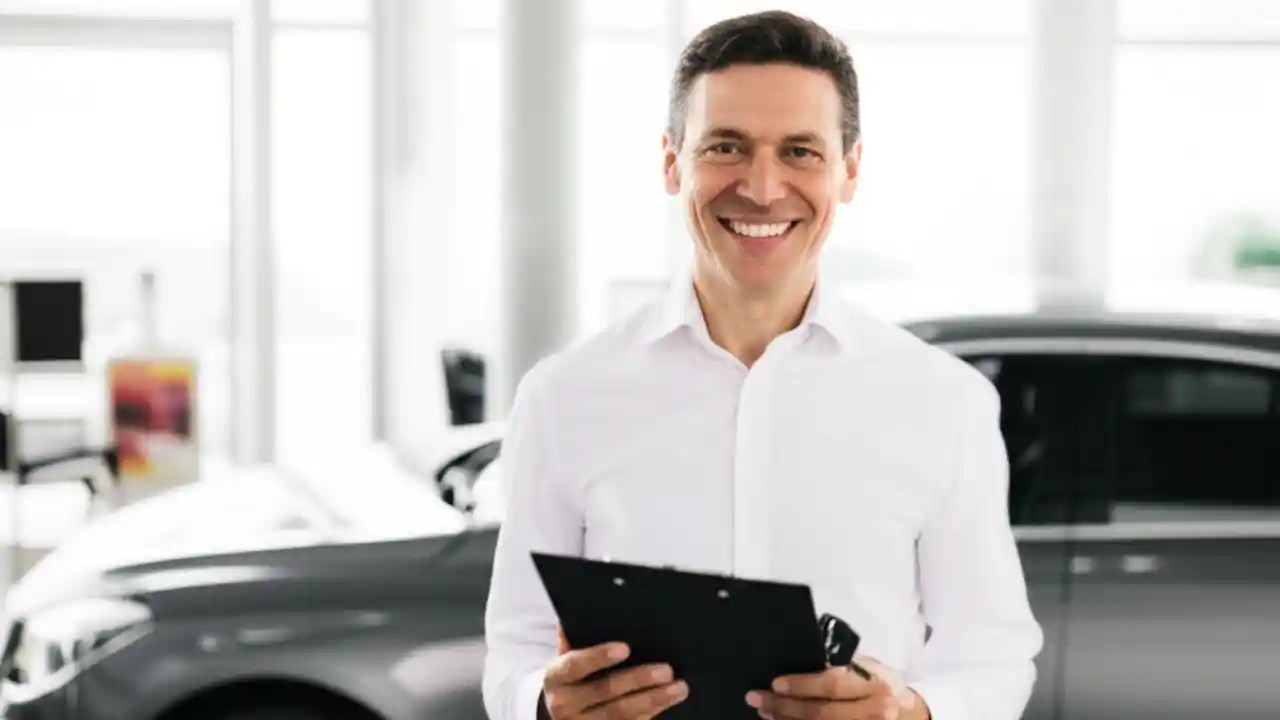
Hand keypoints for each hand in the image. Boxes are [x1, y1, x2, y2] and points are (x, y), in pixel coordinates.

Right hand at [542, 626, 688, 719]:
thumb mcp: (565, 660)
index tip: (624, 648)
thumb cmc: (570, 680)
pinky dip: (651, 713)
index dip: (598, 656)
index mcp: (555, 677)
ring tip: (678, 688)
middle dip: (638, 679)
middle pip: (605, 690)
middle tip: (666, 670)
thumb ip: (572, 638)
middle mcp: (563, 704)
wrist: (558, 716)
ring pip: (621, 714)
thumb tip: (575, 612)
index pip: (575, 664)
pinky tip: (666, 702)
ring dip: (653, 700)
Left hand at [747, 654, 928, 719]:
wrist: (910, 714)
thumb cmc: (882, 684)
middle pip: (821, 713)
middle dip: (784, 706)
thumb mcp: (869, 669)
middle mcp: (874, 711)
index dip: (801, 685)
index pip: (833, 685)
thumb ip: (842, 668)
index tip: (775, 683)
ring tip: (765, 712)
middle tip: (757, 699)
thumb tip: (800, 664)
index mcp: (875, 684)